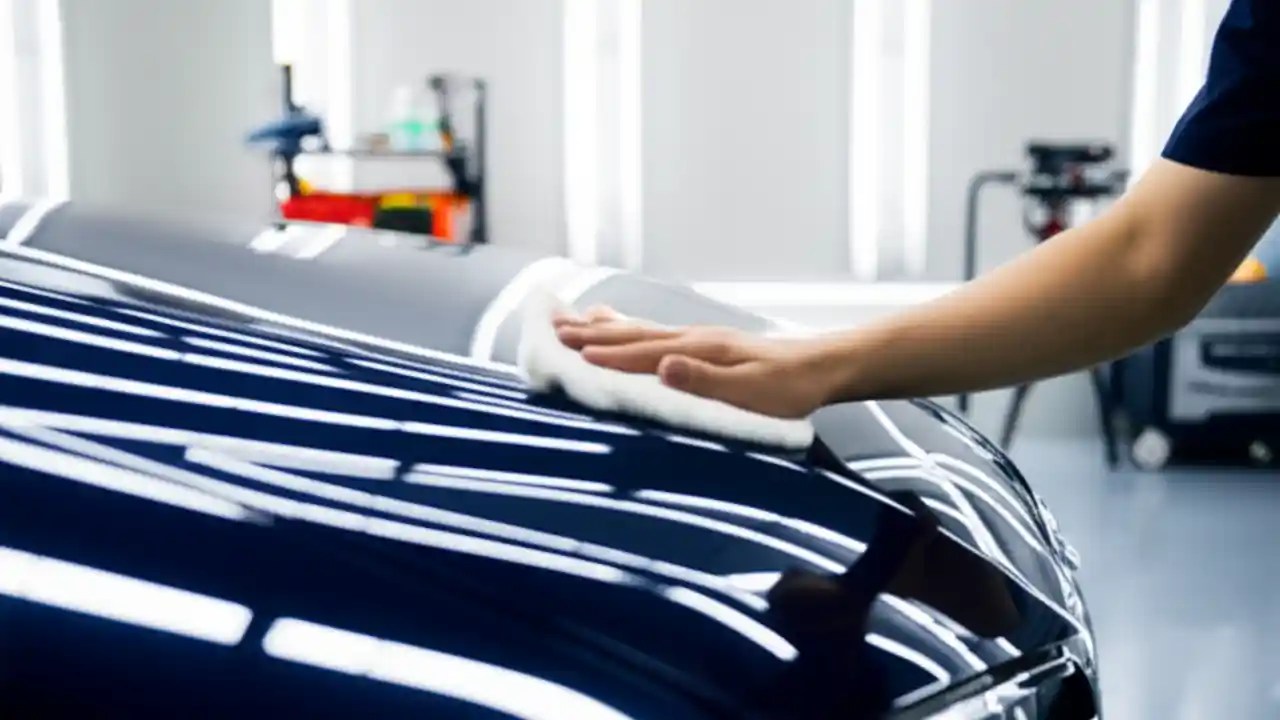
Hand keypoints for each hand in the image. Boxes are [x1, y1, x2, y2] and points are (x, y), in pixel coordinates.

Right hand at [553, 306, 835, 417]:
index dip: (604, 356)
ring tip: (567, 318)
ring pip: (636, 329)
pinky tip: (616, 324)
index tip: (567, 352)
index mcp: (698, 351)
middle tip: (550, 328)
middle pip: (631, 335)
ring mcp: (695, 338)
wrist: (821, 367)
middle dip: (589, 334)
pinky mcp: (701, 343)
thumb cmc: (788, 389)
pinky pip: (651, 331)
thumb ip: (704, 381)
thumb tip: (663, 366)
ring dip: (600, 327)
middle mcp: (691, 339)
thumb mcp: (751, 392)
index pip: (642, 354)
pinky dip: (624, 326)